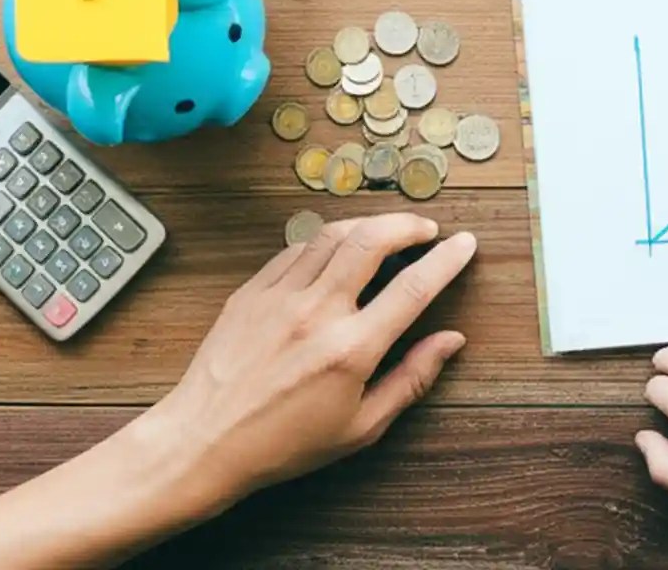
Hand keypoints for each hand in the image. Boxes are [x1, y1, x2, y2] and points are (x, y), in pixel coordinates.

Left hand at [142, 213, 476, 514]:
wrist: (203, 442)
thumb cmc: (283, 444)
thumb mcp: (361, 426)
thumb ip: (411, 379)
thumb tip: (451, 342)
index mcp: (349, 350)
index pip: (412, 288)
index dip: (446, 259)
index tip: (464, 244)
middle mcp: (315, 313)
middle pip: (371, 240)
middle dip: (407, 225)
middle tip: (425, 229)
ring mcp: (278, 297)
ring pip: (331, 234)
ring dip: (367, 224)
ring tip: (385, 231)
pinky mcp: (250, 292)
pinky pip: (295, 249)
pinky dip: (325, 240)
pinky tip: (336, 250)